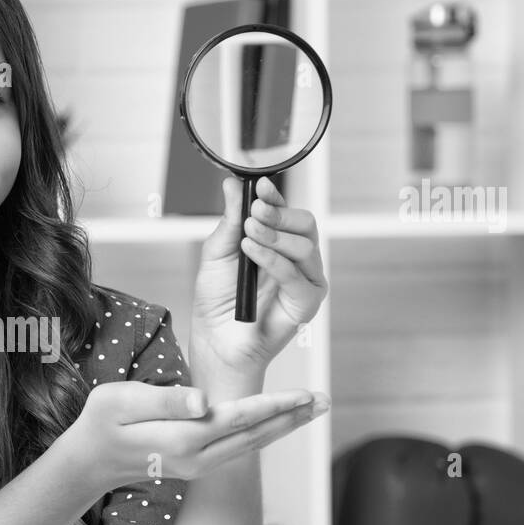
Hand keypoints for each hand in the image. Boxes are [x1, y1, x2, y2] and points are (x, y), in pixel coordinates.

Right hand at [64, 381, 328, 490]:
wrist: (89, 462)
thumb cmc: (101, 422)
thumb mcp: (121, 400)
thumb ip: (164, 399)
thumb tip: (204, 401)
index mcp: (182, 438)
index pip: (240, 418)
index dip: (275, 405)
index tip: (305, 394)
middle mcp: (197, 458)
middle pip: (255, 435)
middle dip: (292, 417)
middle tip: (325, 401)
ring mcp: (198, 467)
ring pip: (251, 445)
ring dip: (283, 427)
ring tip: (311, 410)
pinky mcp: (197, 467)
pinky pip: (238, 449)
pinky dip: (262, 434)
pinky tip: (276, 423)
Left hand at [190, 176, 328, 385]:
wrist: (215, 340)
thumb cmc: (217, 300)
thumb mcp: (217, 253)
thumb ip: (230, 221)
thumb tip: (232, 184)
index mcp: (278, 243)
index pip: (286, 212)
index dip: (275, 197)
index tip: (259, 185)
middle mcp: (296, 259)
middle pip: (305, 224)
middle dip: (278, 214)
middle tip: (255, 213)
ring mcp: (305, 280)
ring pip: (304, 246)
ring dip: (273, 237)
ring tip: (247, 238)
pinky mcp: (308, 302)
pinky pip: (298, 276)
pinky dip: (275, 261)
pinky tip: (252, 254)